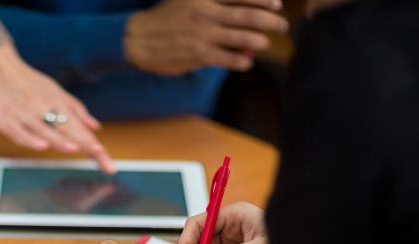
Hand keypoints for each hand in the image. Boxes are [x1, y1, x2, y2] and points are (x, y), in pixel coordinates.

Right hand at [0, 44, 115, 174]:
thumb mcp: (55, 92)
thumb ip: (76, 110)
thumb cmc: (27, 81)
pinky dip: (30, 139)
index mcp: (58, 104)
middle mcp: (44, 109)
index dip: (93, 145)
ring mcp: (25, 115)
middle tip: (103, 162)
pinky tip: (41, 145)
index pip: (79, 129)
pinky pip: (19, 132)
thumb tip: (96, 127)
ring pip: (45, 130)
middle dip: (86, 146)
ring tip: (75, 150)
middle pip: (68, 131)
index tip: (107, 160)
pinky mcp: (5, 120)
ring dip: (60, 141)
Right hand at [125, 0, 288, 74]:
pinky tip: (246, 62)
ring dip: (259, 41)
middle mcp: (206, 12)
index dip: (263, 0)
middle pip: (248, 16)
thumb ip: (209, 4)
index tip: (277, 5)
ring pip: (242, 38)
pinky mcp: (198, 55)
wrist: (136, 39)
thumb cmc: (161, 20)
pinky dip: (241, 61)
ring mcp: (203, 35)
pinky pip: (228, 59)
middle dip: (270, 21)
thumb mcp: (184, 0)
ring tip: (265, 44)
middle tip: (282, 26)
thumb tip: (233, 13)